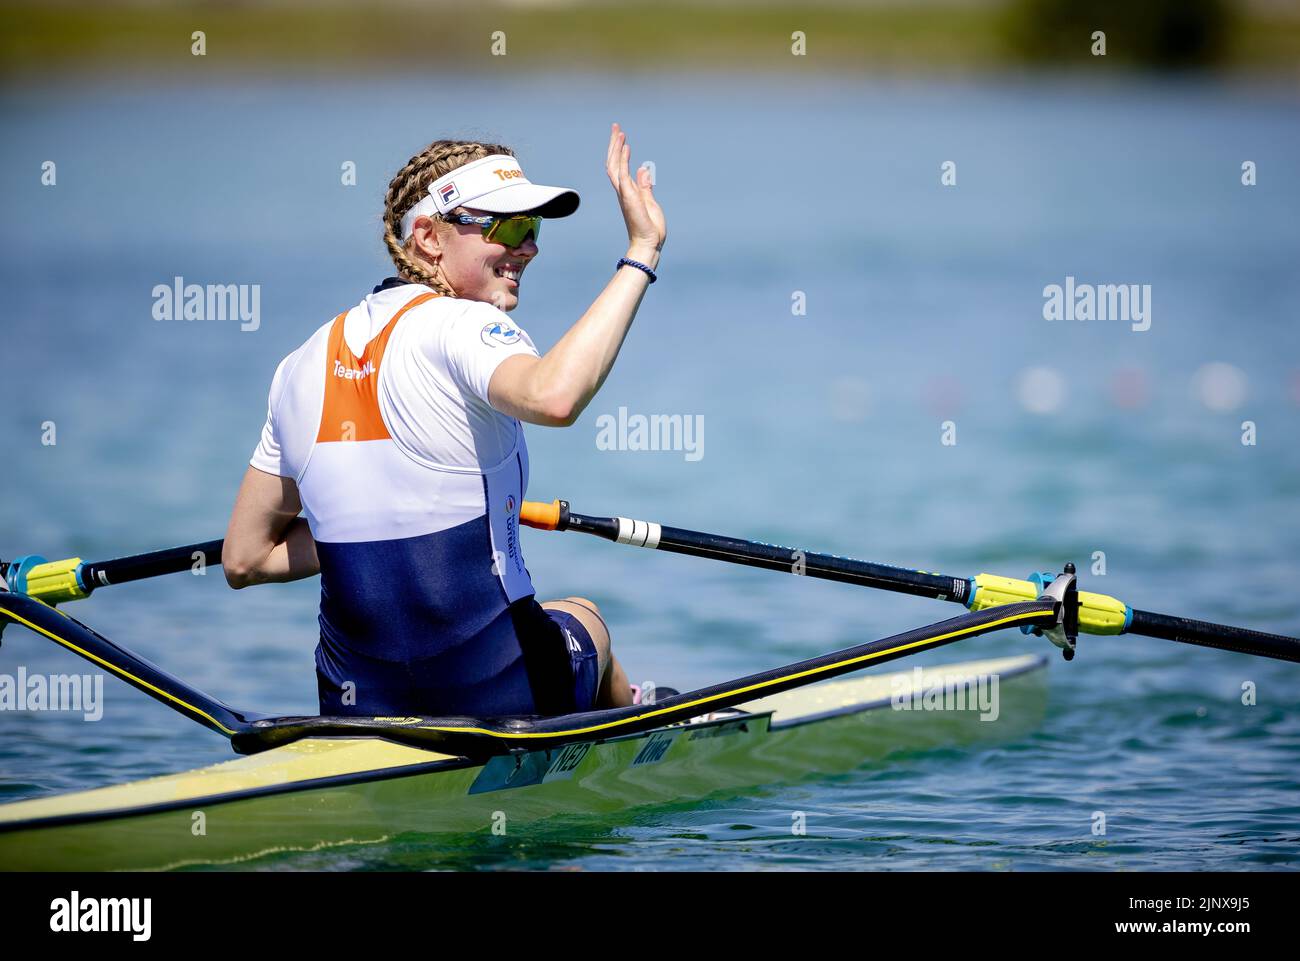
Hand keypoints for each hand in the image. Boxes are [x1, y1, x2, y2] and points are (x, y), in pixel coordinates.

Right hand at [605, 123, 665, 262]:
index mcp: (627, 192)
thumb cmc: (650, 228)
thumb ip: (645, 187)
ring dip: (616, 148)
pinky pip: (623, 174)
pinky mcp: (629, 197)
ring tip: (619, 132)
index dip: (619, 151)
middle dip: (614, 144)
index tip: (622, 137)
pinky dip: (623, 160)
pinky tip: (626, 146)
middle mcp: (622, 191)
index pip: (620, 167)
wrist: (648, 244)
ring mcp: (624, 193)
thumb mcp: (650, 202)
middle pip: (613, 162)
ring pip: (615, 165)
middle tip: (616, 127)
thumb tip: (643, 169)